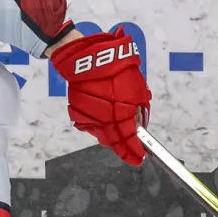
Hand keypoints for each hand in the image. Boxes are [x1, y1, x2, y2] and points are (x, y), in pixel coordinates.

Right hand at [48, 30, 151, 165]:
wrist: (89, 58)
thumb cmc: (116, 70)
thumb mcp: (138, 89)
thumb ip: (140, 110)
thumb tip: (140, 123)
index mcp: (121, 115)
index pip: (129, 141)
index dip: (134, 152)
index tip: (139, 158)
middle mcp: (104, 120)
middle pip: (113, 142)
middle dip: (122, 145)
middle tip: (129, 144)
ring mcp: (89, 118)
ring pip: (101, 134)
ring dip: (109, 131)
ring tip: (113, 118)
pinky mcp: (77, 113)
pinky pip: (89, 124)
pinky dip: (96, 122)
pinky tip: (100, 111)